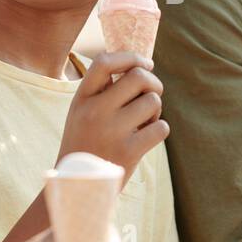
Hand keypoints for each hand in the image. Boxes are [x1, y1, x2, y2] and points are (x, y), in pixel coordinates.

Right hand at [58, 51, 168, 186]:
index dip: (130, 57)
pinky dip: (159, 129)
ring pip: (153, 101)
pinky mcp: (129, 151)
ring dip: (154, 110)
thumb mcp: (82, 111)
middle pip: (138, 77)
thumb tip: (140, 64)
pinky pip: (161, 127)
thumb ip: (103, 88)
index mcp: (81, 98)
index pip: (104, 62)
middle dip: (152, 83)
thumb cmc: (86, 141)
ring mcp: (112, 131)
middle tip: (152, 94)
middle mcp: (95, 111)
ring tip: (143, 121)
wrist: (79, 184)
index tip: (145, 63)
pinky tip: (146, 136)